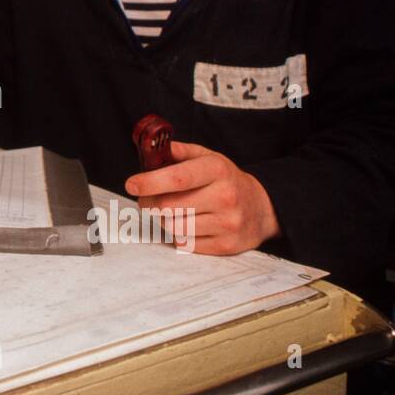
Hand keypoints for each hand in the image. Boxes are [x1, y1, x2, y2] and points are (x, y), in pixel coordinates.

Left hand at [123, 140, 280, 254]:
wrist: (262, 208)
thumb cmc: (226, 180)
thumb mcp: (208, 157)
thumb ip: (179, 151)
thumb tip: (152, 148)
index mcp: (217, 170)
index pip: (178, 178)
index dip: (149, 182)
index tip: (131, 184)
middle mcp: (224, 196)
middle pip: (168, 206)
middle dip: (149, 202)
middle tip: (147, 198)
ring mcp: (227, 223)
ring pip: (173, 227)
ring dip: (163, 219)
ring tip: (171, 210)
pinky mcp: (225, 245)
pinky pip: (185, 244)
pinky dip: (178, 235)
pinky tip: (187, 224)